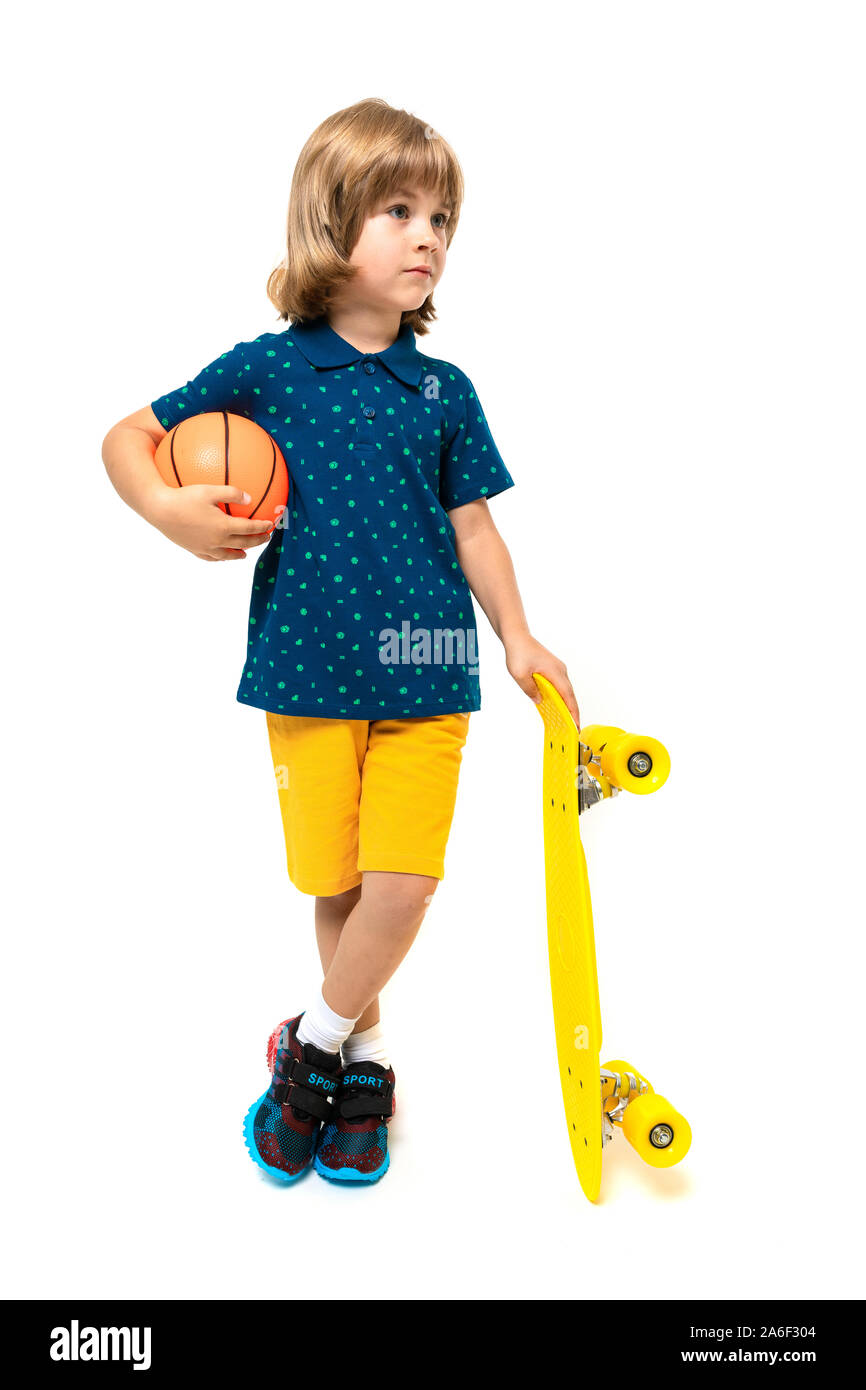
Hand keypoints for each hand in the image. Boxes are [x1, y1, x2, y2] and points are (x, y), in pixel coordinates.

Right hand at [149, 484, 276, 560]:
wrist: (160, 511)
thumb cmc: (184, 496)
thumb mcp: (209, 490)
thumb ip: (232, 492)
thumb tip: (250, 498)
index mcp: (223, 527)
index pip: (250, 529)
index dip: (263, 528)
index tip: (271, 525)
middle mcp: (217, 541)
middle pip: (243, 544)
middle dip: (257, 541)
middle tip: (266, 538)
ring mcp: (205, 548)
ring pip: (228, 555)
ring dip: (240, 553)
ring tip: (245, 553)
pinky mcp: (194, 550)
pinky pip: (211, 558)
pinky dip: (220, 558)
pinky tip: (221, 555)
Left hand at [504, 633, 580, 728]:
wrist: (517, 636)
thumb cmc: (518, 652)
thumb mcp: (520, 675)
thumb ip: (530, 690)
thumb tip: (539, 701)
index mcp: (555, 672)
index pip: (567, 696)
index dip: (573, 712)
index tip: (576, 725)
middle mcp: (560, 671)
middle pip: (570, 695)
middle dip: (572, 712)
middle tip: (573, 728)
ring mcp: (558, 669)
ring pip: (565, 690)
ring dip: (566, 704)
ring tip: (565, 720)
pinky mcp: (552, 668)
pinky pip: (559, 685)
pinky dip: (559, 696)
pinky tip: (554, 704)